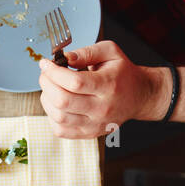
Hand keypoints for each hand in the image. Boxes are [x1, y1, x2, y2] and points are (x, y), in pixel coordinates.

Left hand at [39, 41, 170, 136]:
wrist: (139, 96)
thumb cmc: (122, 73)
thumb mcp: (110, 52)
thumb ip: (86, 52)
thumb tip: (64, 58)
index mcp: (109, 85)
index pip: (75, 83)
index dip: (54, 72)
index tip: (45, 63)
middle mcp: (102, 108)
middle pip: (63, 101)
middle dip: (46, 84)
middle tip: (45, 74)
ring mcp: (95, 124)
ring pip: (59, 117)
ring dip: (47, 99)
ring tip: (51, 87)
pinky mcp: (88, 133)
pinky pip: (60, 130)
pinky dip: (51, 115)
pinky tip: (56, 103)